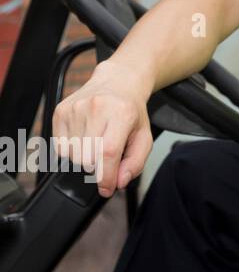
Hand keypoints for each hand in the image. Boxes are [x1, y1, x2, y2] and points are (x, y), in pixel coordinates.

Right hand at [51, 59, 153, 197]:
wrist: (117, 82)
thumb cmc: (131, 111)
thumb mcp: (144, 136)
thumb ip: (135, 162)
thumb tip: (119, 181)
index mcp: (121, 113)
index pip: (107, 153)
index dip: (106, 177)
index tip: (107, 189)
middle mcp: (96, 108)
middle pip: (87, 158)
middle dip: (97, 167)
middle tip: (107, 157)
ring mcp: (76, 108)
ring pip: (72, 155)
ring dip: (84, 158)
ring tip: (97, 141)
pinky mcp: (60, 111)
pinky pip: (61, 146)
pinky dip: (72, 150)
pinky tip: (85, 136)